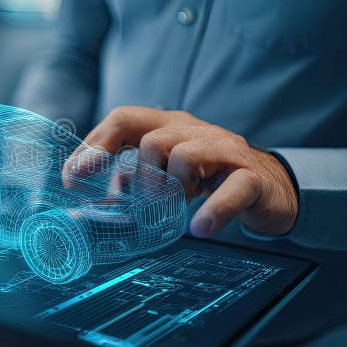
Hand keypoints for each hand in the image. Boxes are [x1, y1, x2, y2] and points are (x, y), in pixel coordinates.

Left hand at [64, 107, 297, 236]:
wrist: (272, 189)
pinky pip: (230, 189)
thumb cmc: (207, 182)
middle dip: (140, 178)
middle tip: (147, 204)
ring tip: (177, 209)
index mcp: (168, 126)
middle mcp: (195, 131)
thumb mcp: (162, 180)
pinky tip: (199, 227)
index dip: (95, 145)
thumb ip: (126, 190)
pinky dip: (212, 210)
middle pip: (152, 139)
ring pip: (184, 154)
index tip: (75, 177)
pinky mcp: (253, 178)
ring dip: (171, 190)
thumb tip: (81, 211)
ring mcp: (226, 151)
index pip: (124, 119)